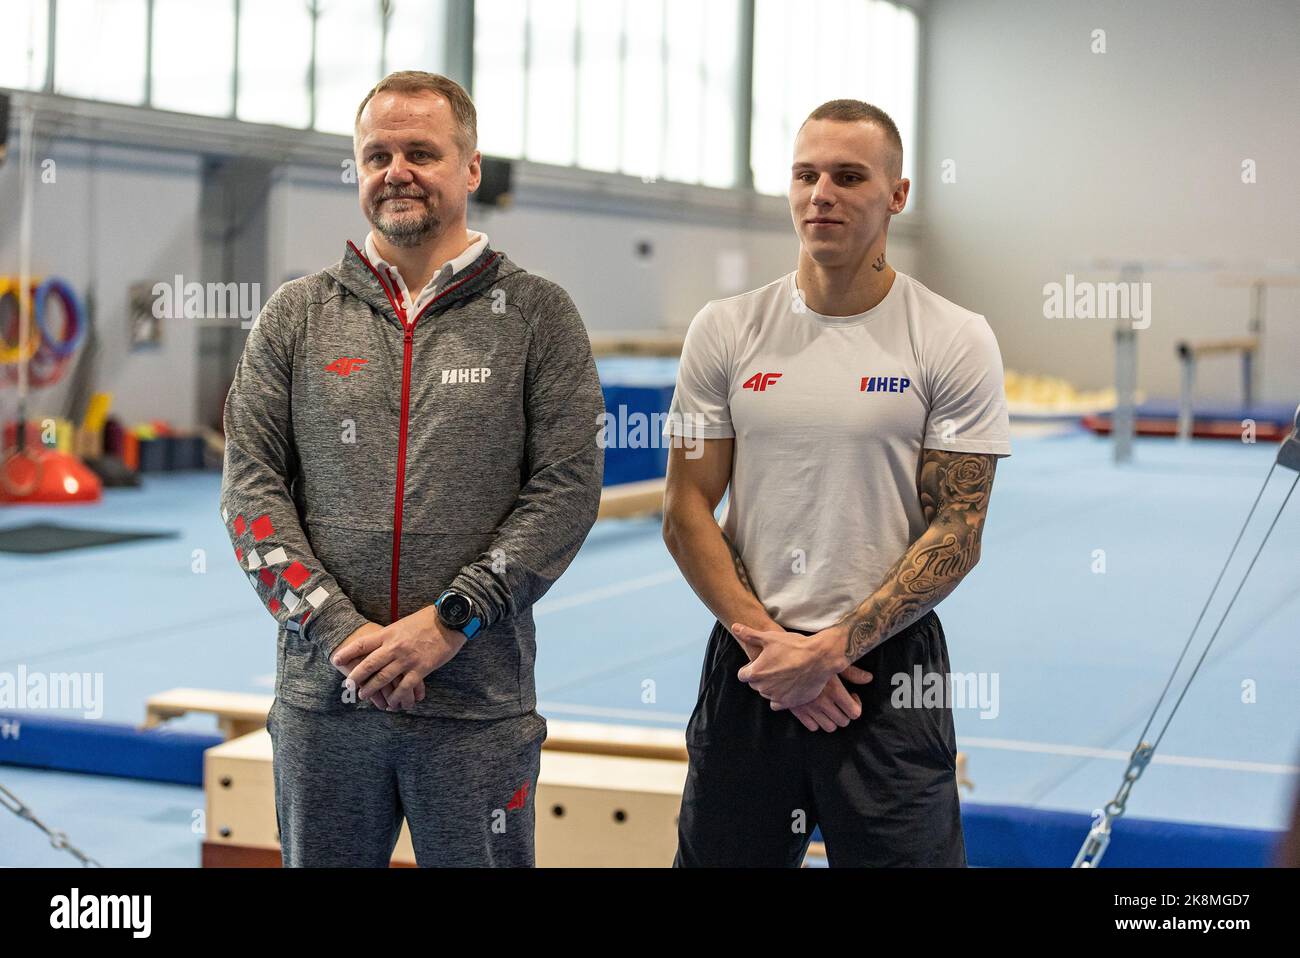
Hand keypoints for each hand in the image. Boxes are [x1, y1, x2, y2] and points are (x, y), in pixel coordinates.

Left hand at [331, 605, 465, 709]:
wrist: (449, 620)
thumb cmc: (428, 620)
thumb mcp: (404, 623)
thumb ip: (391, 635)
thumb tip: (381, 643)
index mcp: (388, 634)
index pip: (362, 644)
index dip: (347, 652)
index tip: (336, 659)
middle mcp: (394, 647)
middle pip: (369, 665)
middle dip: (356, 677)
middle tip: (349, 686)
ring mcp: (406, 659)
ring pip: (383, 678)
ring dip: (372, 689)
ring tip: (364, 696)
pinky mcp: (420, 669)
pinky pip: (404, 687)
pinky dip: (397, 697)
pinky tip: (393, 702)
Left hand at [733, 621, 850, 709]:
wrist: (819, 658)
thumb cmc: (794, 646)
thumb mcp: (770, 637)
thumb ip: (749, 635)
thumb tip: (734, 627)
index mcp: (756, 672)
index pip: (743, 675)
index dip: (750, 668)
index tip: (760, 663)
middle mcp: (764, 687)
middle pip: (755, 684)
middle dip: (761, 677)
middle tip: (774, 666)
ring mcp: (776, 696)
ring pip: (767, 693)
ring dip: (771, 686)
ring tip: (783, 674)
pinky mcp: (789, 703)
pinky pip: (777, 704)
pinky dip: (780, 697)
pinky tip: (787, 686)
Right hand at [780, 666, 872, 730]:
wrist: (784, 659)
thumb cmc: (811, 657)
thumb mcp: (833, 661)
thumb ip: (853, 672)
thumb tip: (869, 679)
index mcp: (834, 690)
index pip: (854, 712)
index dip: (857, 706)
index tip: (852, 696)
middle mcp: (822, 702)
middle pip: (843, 722)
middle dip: (846, 713)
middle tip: (842, 702)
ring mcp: (809, 708)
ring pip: (829, 727)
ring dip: (833, 719)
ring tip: (830, 708)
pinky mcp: (797, 711)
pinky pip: (812, 727)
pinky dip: (817, 722)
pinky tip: (816, 710)